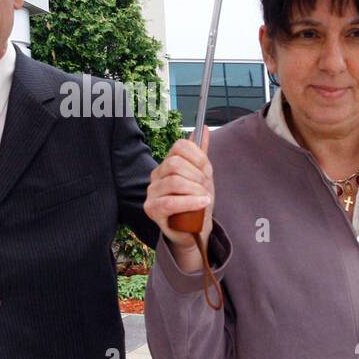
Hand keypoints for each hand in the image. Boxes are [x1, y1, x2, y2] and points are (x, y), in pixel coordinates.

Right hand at [143, 128, 212, 268]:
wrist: (194, 231)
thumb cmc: (196, 203)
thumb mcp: (202, 177)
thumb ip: (200, 154)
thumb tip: (202, 128)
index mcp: (167, 164)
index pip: (178, 147)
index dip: (197, 156)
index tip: (207, 170)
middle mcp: (156, 176)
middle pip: (175, 163)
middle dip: (196, 174)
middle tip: (205, 186)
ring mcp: (152, 192)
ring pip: (174, 182)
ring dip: (195, 190)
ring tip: (204, 198)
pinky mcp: (151, 209)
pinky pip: (169, 202)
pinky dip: (189, 202)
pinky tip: (201, 203)